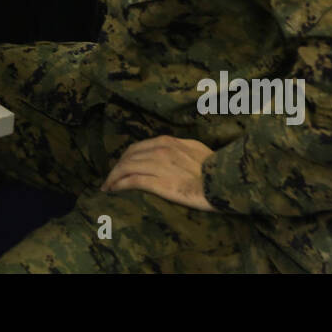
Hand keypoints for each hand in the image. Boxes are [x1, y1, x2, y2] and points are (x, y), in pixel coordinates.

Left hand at [100, 136, 216, 211]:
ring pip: (126, 167)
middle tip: (110, 178)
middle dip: (116, 167)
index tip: (120, 166)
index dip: (126, 157)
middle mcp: (160, 150)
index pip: (138, 147)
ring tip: (108, 187)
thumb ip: (180, 148)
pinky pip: (132, 181)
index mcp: (168, 141)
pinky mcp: (159, 183)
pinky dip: (119, 185)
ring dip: (113, 177)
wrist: (224, 182)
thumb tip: (172, 151)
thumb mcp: (196, 149)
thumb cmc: (215, 168)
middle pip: (128, 156)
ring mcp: (158, 165)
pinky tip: (113, 190)